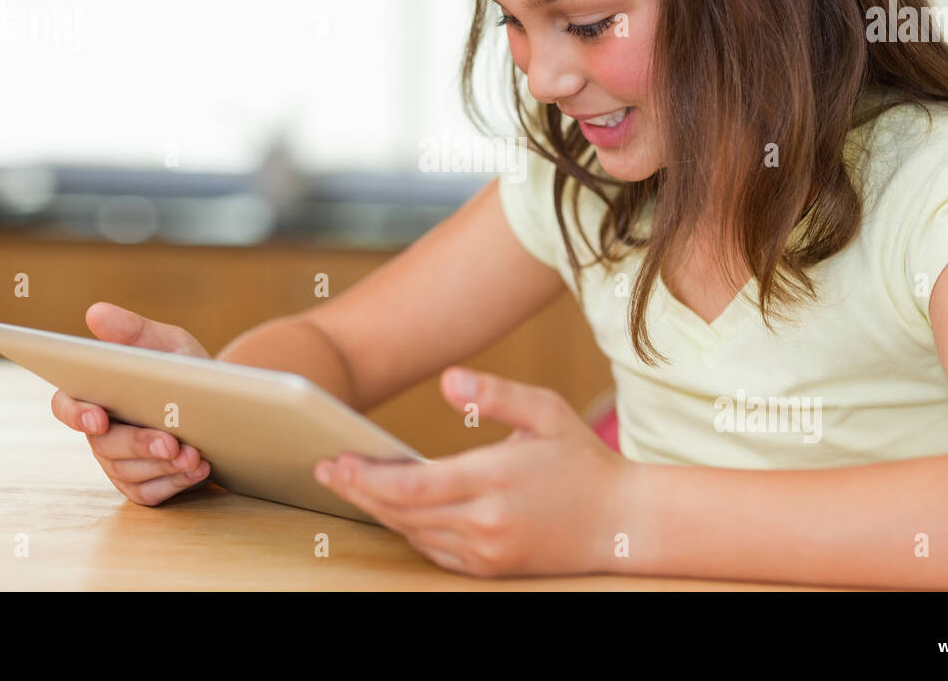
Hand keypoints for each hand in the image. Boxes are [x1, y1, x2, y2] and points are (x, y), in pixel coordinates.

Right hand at [49, 301, 213, 505]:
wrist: (227, 407)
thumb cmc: (187, 371)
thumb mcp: (168, 344)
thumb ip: (133, 331)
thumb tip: (96, 313)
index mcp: (98, 394)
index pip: (68, 405)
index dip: (76, 413)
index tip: (98, 418)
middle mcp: (102, 433)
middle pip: (105, 445)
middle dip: (139, 444)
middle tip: (170, 442)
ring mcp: (120, 462)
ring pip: (128, 472)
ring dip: (164, 464)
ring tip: (194, 454)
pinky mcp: (143, 486)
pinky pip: (149, 492)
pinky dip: (175, 482)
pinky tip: (199, 469)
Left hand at [312, 367, 630, 576]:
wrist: (620, 523)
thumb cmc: (580, 459)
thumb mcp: (546, 410)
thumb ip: (496, 393)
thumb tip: (447, 379)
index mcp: (495, 479)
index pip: (411, 485)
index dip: (366, 476)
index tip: (336, 459)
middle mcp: (486, 523)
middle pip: (402, 512)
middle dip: (358, 491)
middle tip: (326, 469)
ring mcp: (487, 552)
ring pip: (413, 533)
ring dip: (379, 510)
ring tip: (351, 484)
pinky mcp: (489, 569)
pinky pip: (434, 551)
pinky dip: (408, 529)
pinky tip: (392, 508)